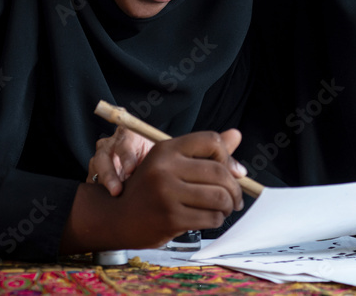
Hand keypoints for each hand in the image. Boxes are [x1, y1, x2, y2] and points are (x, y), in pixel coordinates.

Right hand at [62, 130, 246, 252]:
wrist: (118, 216)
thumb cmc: (149, 189)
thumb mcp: (171, 162)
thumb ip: (204, 150)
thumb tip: (236, 135)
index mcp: (166, 148)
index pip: (211, 141)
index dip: (228, 157)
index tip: (233, 171)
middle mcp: (165, 167)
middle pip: (219, 172)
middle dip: (234, 188)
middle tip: (235, 198)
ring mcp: (166, 193)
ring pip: (219, 197)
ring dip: (228, 205)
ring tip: (225, 208)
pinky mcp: (170, 217)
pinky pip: (210, 217)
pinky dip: (217, 219)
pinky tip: (211, 218)